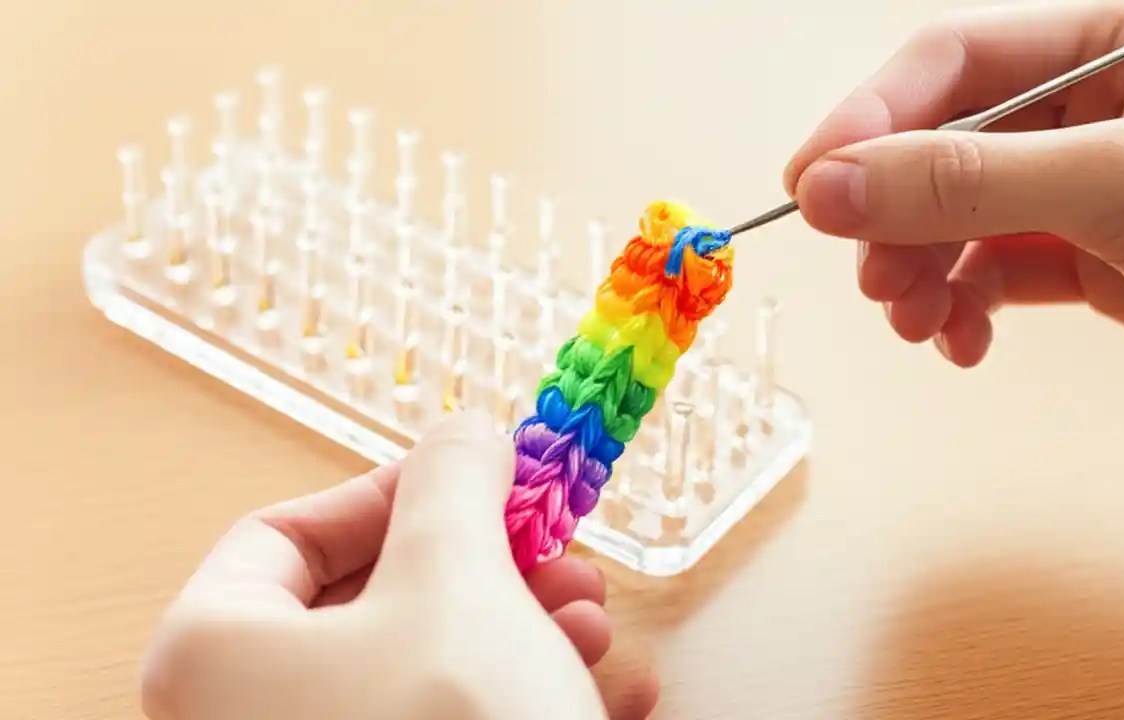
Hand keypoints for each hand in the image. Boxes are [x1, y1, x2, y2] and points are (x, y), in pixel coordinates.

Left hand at [139, 410, 658, 719]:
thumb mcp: (457, 577)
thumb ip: (453, 483)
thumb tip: (463, 434)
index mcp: (215, 652)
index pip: (286, 533)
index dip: (393, 490)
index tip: (479, 477)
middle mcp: (248, 718)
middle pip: (373, 605)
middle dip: (488, 567)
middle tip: (560, 550)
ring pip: (426, 674)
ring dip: (525, 632)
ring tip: (596, 623)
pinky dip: (529, 700)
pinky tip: (614, 691)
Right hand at [785, 0, 1123, 426]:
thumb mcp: (1119, 186)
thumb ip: (965, 181)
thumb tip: (831, 186)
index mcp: (1120, 37)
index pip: (954, 60)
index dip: (872, 121)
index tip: (813, 186)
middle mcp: (1101, 103)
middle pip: (946, 144)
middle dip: (898, 216)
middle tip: (872, 276)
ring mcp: (1097, 184)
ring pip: (961, 214)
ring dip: (920, 270)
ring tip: (916, 321)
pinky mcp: (1099, 257)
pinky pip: (995, 269)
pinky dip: (964, 305)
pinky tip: (964, 339)